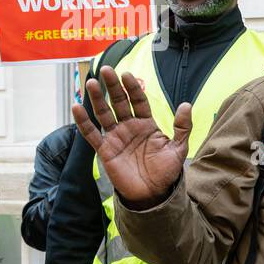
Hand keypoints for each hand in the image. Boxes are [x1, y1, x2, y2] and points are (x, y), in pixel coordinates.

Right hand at [72, 66, 189, 208]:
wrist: (154, 193)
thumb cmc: (166, 171)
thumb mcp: (178, 148)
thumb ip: (182, 127)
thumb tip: (186, 104)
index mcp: (146, 124)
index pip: (138, 101)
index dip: (133, 88)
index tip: (127, 75)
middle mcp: (129, 127)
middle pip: (119, 102)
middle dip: (113, 86)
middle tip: (106, 70)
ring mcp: (116, 137)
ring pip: (104, 113)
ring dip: (97, 98)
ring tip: (91, 82)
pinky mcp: (105, 150)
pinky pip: (91, 134)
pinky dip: (83, 122)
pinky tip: (76, 107)